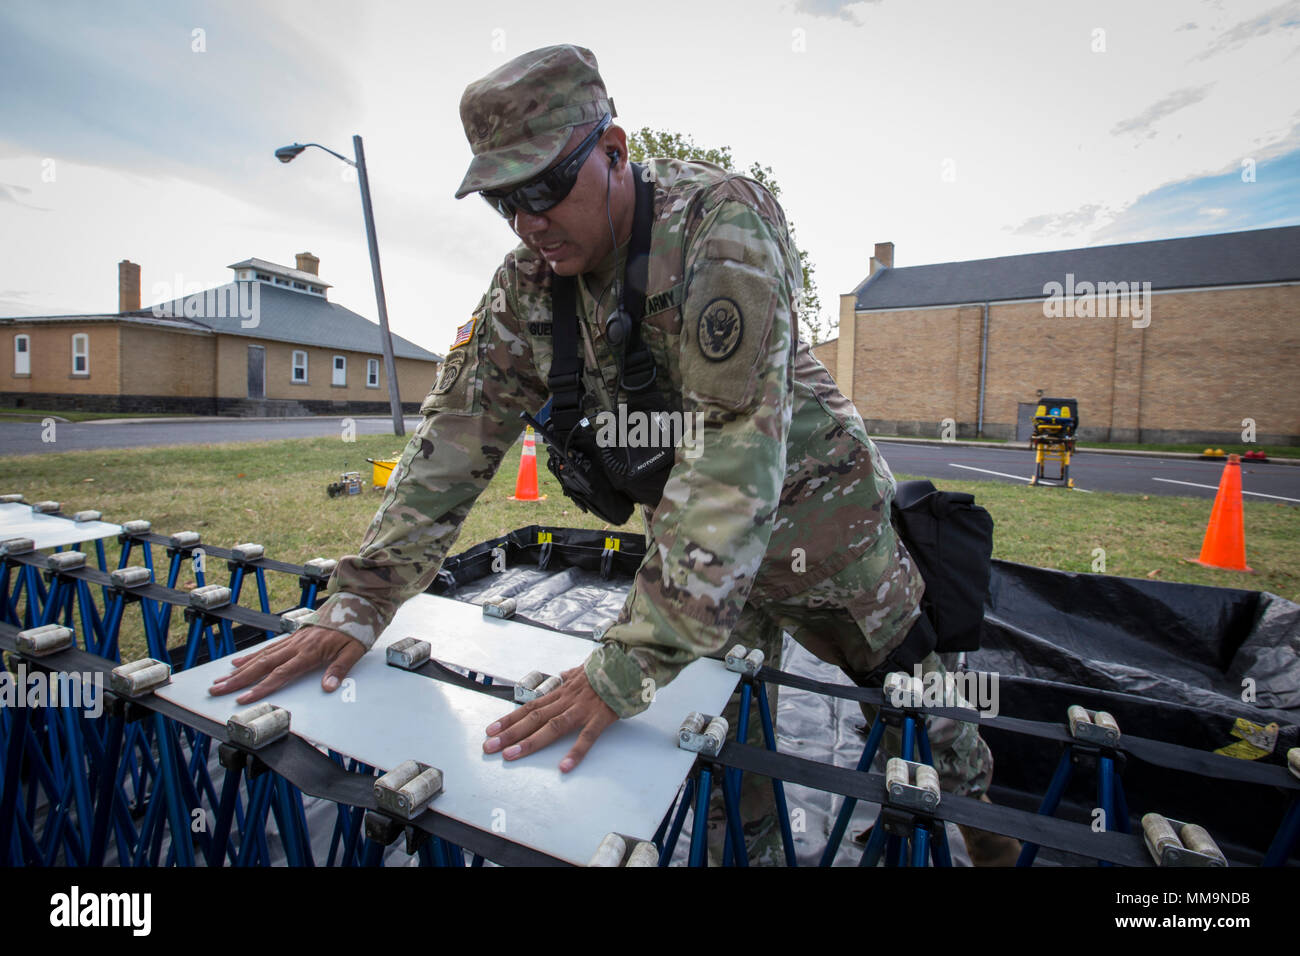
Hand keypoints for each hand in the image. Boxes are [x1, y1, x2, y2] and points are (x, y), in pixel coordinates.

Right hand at [208, 625, 365, 703]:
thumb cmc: (356, 629)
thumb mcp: (354, 651)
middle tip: (216, 690)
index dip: (261, 688)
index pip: (280, 674)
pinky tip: (238, 663)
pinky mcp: (293, 636)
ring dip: (240, 670)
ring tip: (220, 680)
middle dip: (238, 680)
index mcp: (309, 652)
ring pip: (261, 656)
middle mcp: (296, 646)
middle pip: (262, 665)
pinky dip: (252, 656)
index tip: (244, 698)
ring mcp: (292, 640)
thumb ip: (339, 669)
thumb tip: (328, 687)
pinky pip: (268, 648)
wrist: (356, 604)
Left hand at [483, 665, 617, 772]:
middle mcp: (567, 700)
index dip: (509, 719)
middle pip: (533, 718)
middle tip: (489, 747)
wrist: (630, 661)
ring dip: (529, 742)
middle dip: (509, 733)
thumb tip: (563, 675)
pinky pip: (586, 737)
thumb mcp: (585, 669)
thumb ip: (572, 675)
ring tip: (510, 755)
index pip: (530, 707)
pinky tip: (564, 767)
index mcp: (563, 692)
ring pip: (552, 726)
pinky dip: (575, 752)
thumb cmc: (608, 668)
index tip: (491, 730)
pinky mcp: (600, 717)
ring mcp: (583, 709)